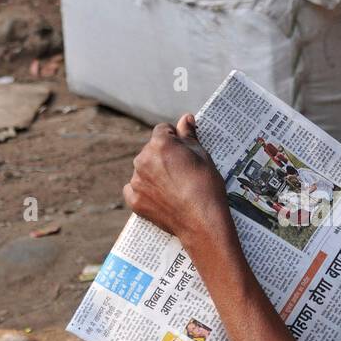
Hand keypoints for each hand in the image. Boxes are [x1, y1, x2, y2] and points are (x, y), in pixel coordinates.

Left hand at [123, 114, 233, 256]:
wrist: (203, 222)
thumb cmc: (206, 186)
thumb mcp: (203, 156)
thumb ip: (189, 135)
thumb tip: (185, 118)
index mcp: (160, 144)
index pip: (163, 130)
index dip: (175, 139)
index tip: (185, 152)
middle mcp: (142, 159)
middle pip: (151, 150)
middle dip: (163, 156)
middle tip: (182, 173)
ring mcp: (136, 181)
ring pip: (143, 170)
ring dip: (154, 174)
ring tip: (174, 188)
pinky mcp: (134, 200)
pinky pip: (134, 189)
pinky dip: (145, 191)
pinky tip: (162, 198)